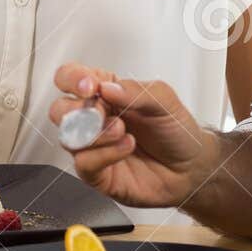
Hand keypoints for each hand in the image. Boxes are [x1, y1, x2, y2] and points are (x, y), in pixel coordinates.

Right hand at [48, 62, 216, 208]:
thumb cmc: (176, 132)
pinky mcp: (96, 173)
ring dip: (96, 133)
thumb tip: (107, 88)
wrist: (192, 168)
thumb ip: (135, 90)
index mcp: (104, 93)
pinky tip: (126, 147)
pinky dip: (105, 153)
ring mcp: (92, 147)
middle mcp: (93, 118)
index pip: (69, 78)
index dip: (71, 79)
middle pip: (59, 109)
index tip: (89, 87)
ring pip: (67, 137)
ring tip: (123, 131)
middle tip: (105, 112)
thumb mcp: (164, 100)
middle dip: (80, 110)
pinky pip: (84, 162)